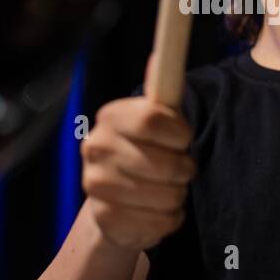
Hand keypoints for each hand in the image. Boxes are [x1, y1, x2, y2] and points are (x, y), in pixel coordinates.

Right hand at [80, 90, 194, 252]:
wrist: (114, 198)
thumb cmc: (145, 150)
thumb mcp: (155, 118)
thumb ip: (161, 91)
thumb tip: (159, 56)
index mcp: (109, 117)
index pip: (152, 120)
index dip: (179, 133)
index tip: (184, 139)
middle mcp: (95, 148)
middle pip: (164, 164)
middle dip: (184, 169)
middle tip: (180, 170)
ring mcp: (96, 185)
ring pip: (166, 196)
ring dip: (177, 195)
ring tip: (168, 189)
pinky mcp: (105, 219)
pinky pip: (160, 223)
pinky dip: (170, 219)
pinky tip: (159, 210)